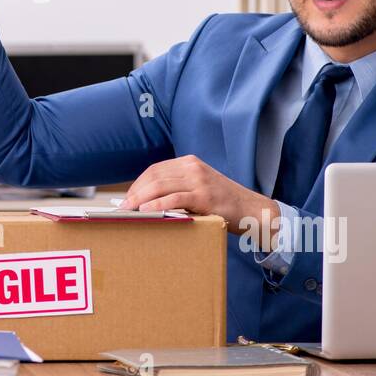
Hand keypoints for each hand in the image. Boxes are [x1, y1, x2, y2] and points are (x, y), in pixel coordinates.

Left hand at [119, 155, 280, 248]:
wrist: (252, 210)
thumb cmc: (223, 203)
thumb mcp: (200, 187)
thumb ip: (179, 187)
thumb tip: (148, 201)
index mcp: (190, 163)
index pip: (155, 170)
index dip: (138, 185)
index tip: (127, 199)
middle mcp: (193, 167)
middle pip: (154, 176)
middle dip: (135, 193)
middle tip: (123, 208)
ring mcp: (199, 180)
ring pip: (160, 186)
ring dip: (140, 200)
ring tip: (129, 211)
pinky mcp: (204, 196)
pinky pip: (174, 199)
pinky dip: (157, 205)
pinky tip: (146, 212)